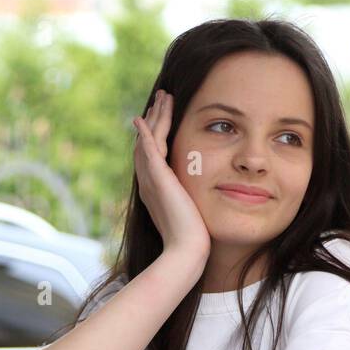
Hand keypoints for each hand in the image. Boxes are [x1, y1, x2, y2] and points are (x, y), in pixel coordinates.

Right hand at [134, 89, 210, 260]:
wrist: (185, 251)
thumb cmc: (193, 239)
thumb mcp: (192, 213)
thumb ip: (191, 201)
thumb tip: (203, 200)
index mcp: (156, 190)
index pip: (153, 155)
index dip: (156, 135)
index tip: (163, 119)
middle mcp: (149, 183)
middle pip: (146, 143)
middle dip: (154, 120)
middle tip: (160, 99)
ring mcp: (150, 180)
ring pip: (147, 140)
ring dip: (155, 117)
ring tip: (162, 97)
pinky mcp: (157, 178)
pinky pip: (148, 148)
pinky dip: (146, 131)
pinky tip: (146, 117)